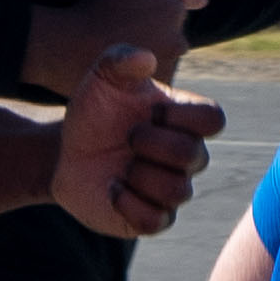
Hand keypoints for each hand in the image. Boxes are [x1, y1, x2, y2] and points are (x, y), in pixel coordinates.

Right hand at [26, 0, 205, 98]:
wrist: (66, 49)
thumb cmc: (97, 10)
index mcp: (174, 11)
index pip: (173, 13)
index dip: (148, 14)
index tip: (124, 18)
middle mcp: (179, 41)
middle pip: (172, 38)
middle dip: (155, 37)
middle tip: (120, 37)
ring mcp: (169, 68)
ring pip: (165, 60)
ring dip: (151, 59)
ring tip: (119, 55)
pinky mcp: (155, 91)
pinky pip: (156, 81)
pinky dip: (144, 79)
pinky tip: (123, 73)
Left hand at [53, 49, 226, 238]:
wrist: (65, 151)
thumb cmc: (95, 111)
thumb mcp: (102, 77)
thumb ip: (121, 59)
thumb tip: (146, 58)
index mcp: (185, 119)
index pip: (214, 119)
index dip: (183, 116)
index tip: (151, 110)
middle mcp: (187, 156)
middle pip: (195, 156)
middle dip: (153, 144)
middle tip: (127, 137)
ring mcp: (171, 189)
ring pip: (179, 192)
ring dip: (141, 175)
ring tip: (120, 166)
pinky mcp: (151, 218)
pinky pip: (156, 222)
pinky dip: (130, 204)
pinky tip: (112, 188)